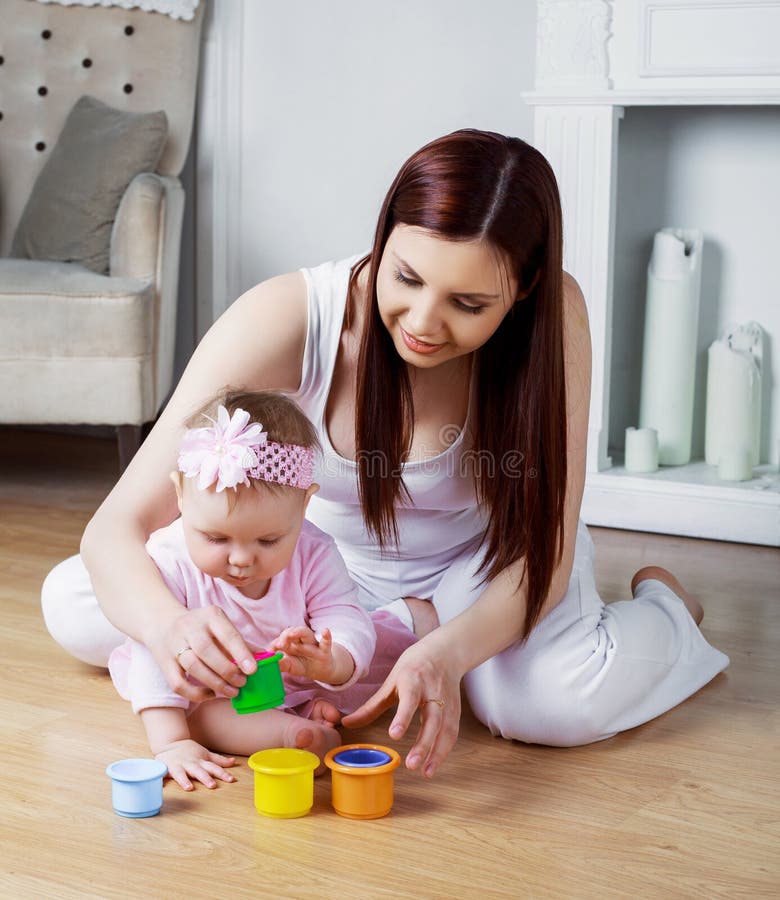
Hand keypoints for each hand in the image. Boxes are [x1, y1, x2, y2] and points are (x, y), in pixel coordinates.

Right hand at [147, 606, 256, 702]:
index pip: (227, 634)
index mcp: (210, 615)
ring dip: (214, 683)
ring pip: (193, 666)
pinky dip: (196, 693)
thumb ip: (242, 643)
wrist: (163, 623)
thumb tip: (268, 659)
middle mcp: (190, 627)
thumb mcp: (221, 626)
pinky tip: (211, 694)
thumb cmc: (202, 628)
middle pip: (207, 650)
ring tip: (232, 691)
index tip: (253, 670)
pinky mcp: (164, 663)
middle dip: (227, 670)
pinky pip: (178, 683)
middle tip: (242, 683)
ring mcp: (174, 644)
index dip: (241, 653)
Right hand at [154, 739, 237, 790]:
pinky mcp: (166, 769)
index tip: (231, 780)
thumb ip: (218, 760)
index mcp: (201, 761)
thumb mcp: (205, 754)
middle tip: (212, 785)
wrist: (171, 743)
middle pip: (199, 771)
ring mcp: (178, 766)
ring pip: (182, 773)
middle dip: (205, 778)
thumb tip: (233, 762)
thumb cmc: (190, 751)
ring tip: (189, 787)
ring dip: (185, 780)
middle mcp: (191, 764)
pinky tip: (161, 786)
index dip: (223, 773)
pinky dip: (161, 780)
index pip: (214, 768)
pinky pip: (163, 775)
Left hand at [270, 626, 335, 682]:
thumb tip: (268, 663)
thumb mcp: (291, 666)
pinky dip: (326, 636)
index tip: (271, 650)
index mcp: (291, 645)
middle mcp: (301, 642)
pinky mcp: (324, 651)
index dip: (276, 643)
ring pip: (306, 633)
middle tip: (279, 644)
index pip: (282, 639)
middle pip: (292, 633)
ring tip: (291, 634)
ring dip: (298, 632)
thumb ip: (281, 664)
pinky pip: (326, 642)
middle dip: (285, 636)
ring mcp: (313, 645)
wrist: (320, 670)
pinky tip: (325, 631)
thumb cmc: (302, 665)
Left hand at [341, 637, 460, 777]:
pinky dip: (444, 750)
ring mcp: (447, 701)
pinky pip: (452, 733)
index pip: (409, 699)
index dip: (403, 716)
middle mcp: (433, 690)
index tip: (394, 735)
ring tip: (424, 772)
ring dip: (437, 752)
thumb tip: (347, 724)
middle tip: (411, 765)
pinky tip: (432, 766)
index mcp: (413, 680)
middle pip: (432, 718)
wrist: (445, 652)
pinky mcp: (455, 710)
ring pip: (445, 728)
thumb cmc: (413, 667)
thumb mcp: (391, 681)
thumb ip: (371, 706)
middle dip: (424, 743)